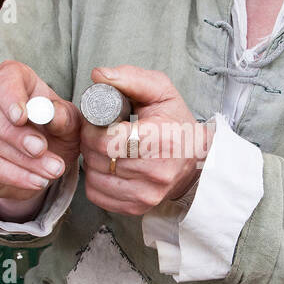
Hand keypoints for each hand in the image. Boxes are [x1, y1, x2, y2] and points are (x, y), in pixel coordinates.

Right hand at [0, 61, 81, 203]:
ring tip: (51, 171)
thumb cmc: (54, 130)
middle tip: (41, 149)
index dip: (11, 97)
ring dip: (21, 160)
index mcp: (11, 76)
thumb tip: (54, 115)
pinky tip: (35, 182)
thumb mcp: (68, 123)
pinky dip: (13, 175)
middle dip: (16, 134)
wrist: (40, 160)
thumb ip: (63, 117)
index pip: (5, 79)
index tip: (22, 117)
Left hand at [80, 66, 214, 216]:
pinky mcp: (136, 207)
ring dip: (92, 160)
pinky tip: (107, 166)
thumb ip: (131, 78)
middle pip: (98, 157)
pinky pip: (97, 194)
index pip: (108, 139)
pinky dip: (95, 179)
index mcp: (162, 140)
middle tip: (98, 132)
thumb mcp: (161, 92)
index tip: (98, 121)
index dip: (93, 127)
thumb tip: (98, 76)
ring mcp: (147, 194)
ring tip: (105, 149)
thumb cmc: (175, 122)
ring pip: (94, 176)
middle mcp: (156, 173)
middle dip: (90, 141)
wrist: (194, 159)